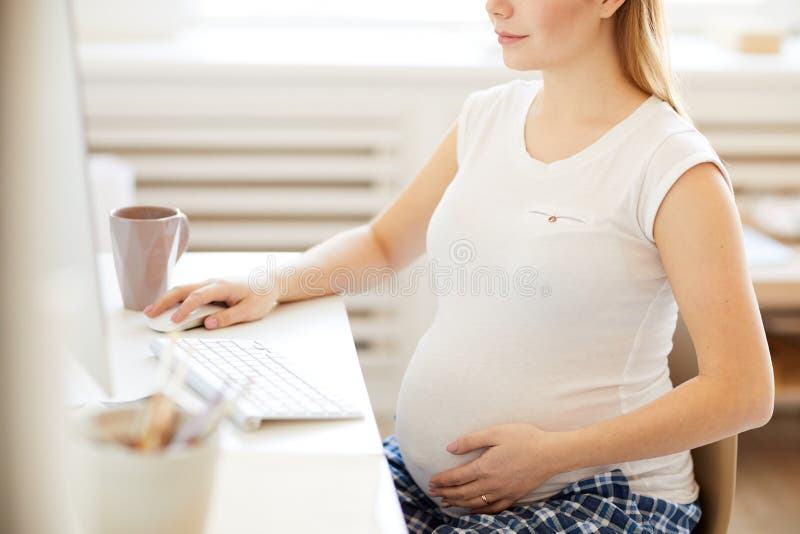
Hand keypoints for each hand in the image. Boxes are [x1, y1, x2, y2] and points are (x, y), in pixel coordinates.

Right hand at [143, 276, 278, 329]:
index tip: (174, 321)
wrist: (270, 282)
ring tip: (151, 311)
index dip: (184, 309)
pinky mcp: (210, 288)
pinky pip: (189, 292)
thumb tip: (208, 324)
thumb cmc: (261, 296)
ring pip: (183, 289)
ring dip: (166, 299)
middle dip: (164, 301)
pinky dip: (175, 299)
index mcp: (222, 286)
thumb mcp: (249, 311)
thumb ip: (229, 318)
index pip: (197, 297)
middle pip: (183, 289)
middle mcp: (212, 282)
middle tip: (149, 313)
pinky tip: (166, 308)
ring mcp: (210, 284)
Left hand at [427, 423, 564, 513]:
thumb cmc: (524, 438)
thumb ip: (471, 441)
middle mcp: (491, 484)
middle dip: (445, 493)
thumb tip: (450, 448)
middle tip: (433, 492)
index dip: (442, 481)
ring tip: (446, 502)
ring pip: (474, 503)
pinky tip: (472, 511)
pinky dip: (479, 512)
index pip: (456, 478)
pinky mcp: (513, 496)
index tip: (431, 482)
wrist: (551, 453)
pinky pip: (492, 509)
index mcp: (484, 467)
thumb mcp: (495, 432)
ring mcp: (503, 492)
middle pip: (462, 492)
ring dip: (458, 503)